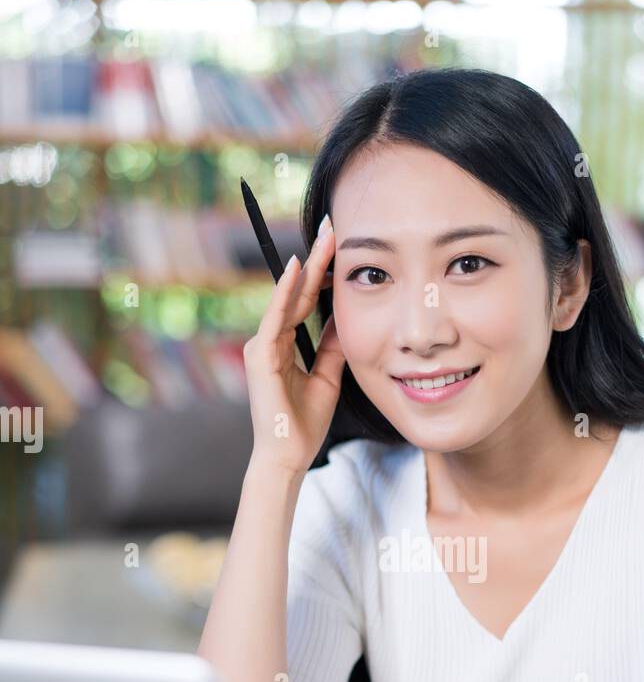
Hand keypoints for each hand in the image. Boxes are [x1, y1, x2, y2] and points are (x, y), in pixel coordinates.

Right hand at [243, 214, 343, 474]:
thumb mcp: (328, 376)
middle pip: (296, 292)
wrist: (288, 456)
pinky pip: (275, 317)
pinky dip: (286, 293)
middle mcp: (268, 340)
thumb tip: (344, 316)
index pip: (305, 301)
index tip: (338, 245)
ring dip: (306, 268)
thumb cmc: (304, 423)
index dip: (322, 273)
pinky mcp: (261, 356)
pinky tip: (299, 269)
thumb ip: (332, 346)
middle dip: (316, 259)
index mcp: (283, 345)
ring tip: (324, 238)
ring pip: (286, 299)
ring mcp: (261, 347)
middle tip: (332, 226)